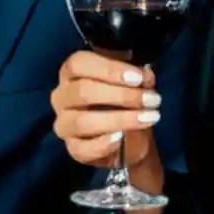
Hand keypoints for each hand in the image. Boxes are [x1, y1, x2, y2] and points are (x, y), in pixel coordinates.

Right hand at [51, 50, 161, 171]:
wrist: (131, 140)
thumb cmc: (127, 102)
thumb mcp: (135, 84)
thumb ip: (139, 77)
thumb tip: (146, 76)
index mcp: (72, 72)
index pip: (79, 63)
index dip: (109, 69)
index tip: (138, 78)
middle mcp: (61, 97)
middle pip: (82, 91)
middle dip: (122, 95)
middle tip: (152, 99)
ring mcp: (64, 124)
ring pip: (81, 121)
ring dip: (119, 119)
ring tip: (147, 118)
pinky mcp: (72, 149)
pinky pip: (82, 149)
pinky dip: (103, 144)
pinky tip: (122, 138)